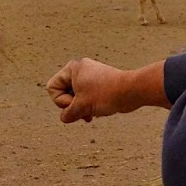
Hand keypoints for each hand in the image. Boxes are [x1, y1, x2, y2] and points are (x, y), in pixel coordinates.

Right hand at [46, 58, 168, 122]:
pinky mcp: (99, 85)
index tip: (75, 102)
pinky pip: (86, 98)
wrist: (132, 91)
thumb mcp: (81, 107)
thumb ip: (67, 114)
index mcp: (73, 68)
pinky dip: (88, 107)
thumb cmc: (106, 95)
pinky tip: (95, 114)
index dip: (61, 100)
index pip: (52, 88)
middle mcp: (80, 70)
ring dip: (80, 109)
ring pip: (75, 98)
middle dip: (72, 106)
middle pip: (64, 93)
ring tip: (90, 115)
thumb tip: (66, 117)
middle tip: (83, 110)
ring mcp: (90, 77)